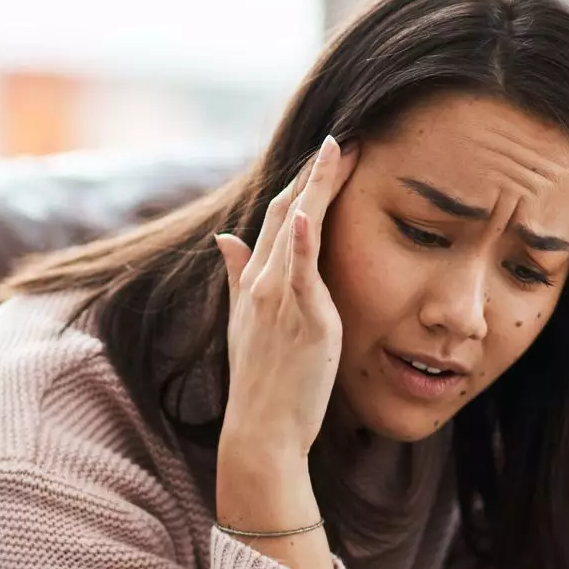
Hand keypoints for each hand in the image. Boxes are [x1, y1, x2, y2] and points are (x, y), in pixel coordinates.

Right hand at [213, 136, 356, 462]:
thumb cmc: (261, 382)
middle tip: (343, 138)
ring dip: (316, 186)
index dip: (301, 183)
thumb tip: (224, 238)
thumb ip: (237, 275)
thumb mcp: (245, 323)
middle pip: (286, 211)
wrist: (260, 430)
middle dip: (315, 173)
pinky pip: (299, 273)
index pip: (277, 217)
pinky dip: (300, 240)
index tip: (328, 153)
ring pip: (295, 229)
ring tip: (341, 151)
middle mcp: (263, 283)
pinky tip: (307, 211)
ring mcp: (280, 300)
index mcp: (254, 282)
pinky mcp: (302, 320)